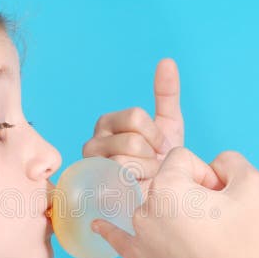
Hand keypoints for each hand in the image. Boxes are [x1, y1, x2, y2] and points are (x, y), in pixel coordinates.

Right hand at [82, 58, 184, 195]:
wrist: (160, 196)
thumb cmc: (161, 161)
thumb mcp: (167, 124)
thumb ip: (166, 93)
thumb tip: (167, 61)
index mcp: (108, 122)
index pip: (135, 118)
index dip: (157, 135)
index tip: (161, 147)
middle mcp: (93, 142)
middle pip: (131, 141)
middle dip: (152, 156)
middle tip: (153, 165)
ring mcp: (91, 168)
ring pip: (125, 163)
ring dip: (146, 174)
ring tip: (146, 179)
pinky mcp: (94, 192)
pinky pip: (120, 186)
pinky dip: (137, 188)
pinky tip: (139, 189)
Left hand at [91, 147, 258, 257]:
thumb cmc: (251, 241)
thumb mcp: (254, 184)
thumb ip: (230, 160)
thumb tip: (214, 166)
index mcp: (166, 187)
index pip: (181, 159)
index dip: (206, 174)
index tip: (223, 197)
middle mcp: (144, 211)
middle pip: (165, 184)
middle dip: (190, 193)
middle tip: (217, 220)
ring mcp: (139, 240)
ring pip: (152, 209)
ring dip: (171, 212)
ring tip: (201, 236)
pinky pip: (119, 239)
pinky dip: (109, 230)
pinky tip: (96, 225)